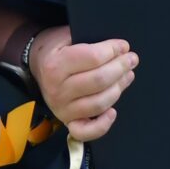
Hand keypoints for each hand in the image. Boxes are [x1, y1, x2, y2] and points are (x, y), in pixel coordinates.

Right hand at [28, 25, 136, 140]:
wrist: (37, 67)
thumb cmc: (58, 50)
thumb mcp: (65, 37)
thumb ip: (88, 39)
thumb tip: (118, 47)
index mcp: (55, 65)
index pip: (92, 58)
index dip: (113, 50)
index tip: (124, 46)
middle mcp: (57, 89)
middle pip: (99, 80)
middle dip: (121, 67)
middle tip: (132, 59)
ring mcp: (62, 109)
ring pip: (99, 103)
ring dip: (119, 88)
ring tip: (128, 75)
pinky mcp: (68, 122)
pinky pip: (86, 131)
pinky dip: (102, 125)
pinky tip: (113, 112)